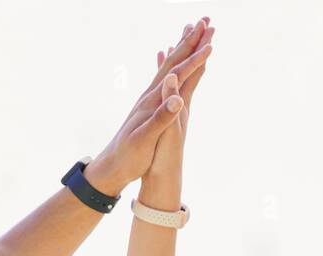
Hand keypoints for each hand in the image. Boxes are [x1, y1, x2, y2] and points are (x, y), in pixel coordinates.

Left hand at [85, 18, 213, 195]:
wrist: (111, 167)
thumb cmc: (129, 157)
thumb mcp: (146, 139)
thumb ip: (162, 117)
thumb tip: (177, 96)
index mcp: (153, 102)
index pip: (178, 74)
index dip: (195, 59)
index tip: (212, 43)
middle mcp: (151, 95)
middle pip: (174, 62)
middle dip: (190, 41)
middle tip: (206, 21)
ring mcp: (149, 100)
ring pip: (169, 66)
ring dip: (182, 48)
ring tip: (191, 32)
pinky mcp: (147, 107)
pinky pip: (163, 78)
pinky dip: (170, 65)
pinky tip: (165, 57)